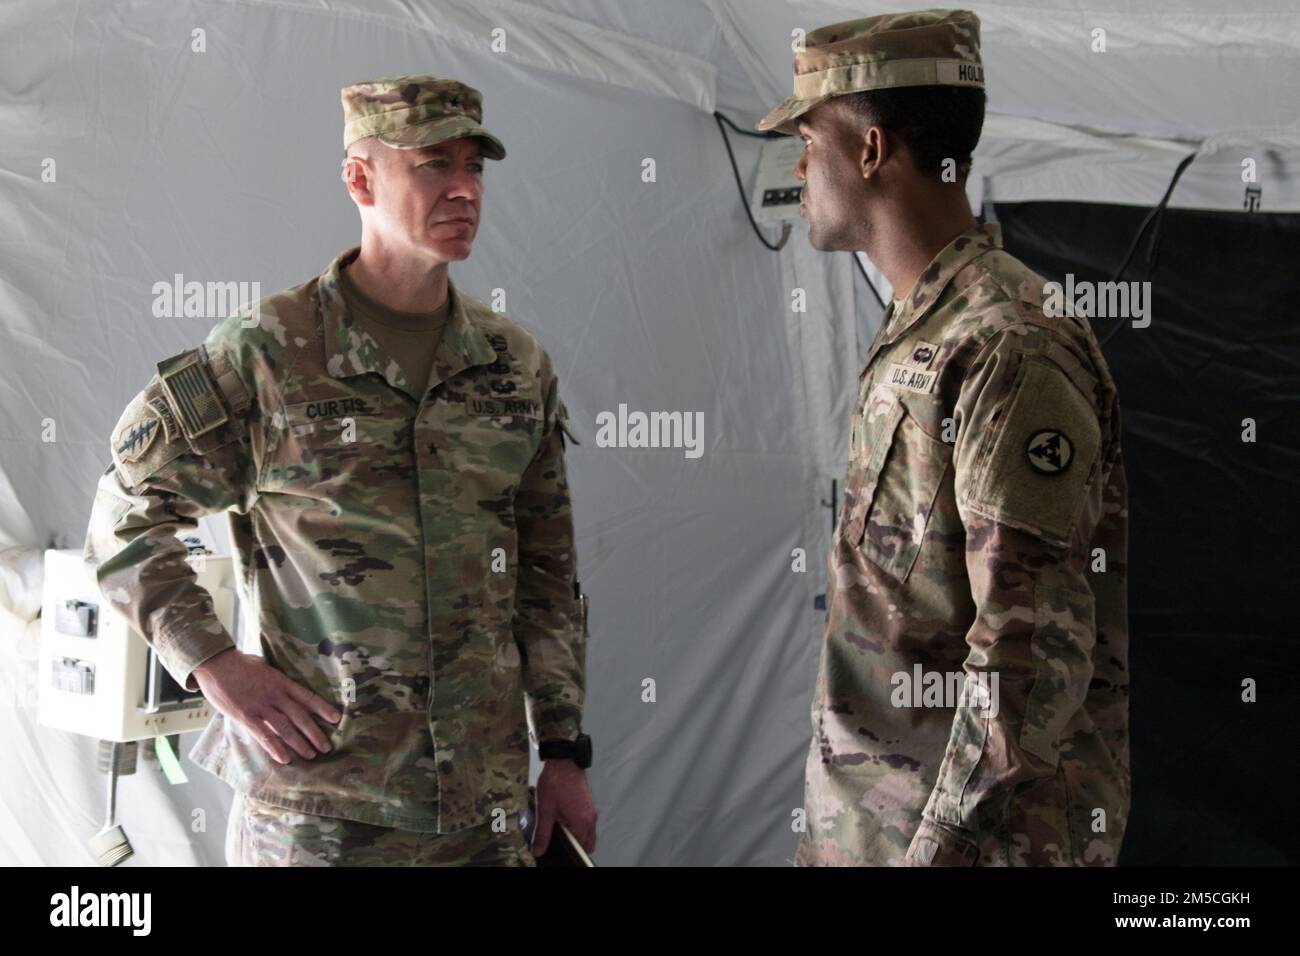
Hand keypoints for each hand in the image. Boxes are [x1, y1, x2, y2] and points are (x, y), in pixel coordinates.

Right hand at [193, 648, 341, 764]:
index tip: (336, 719)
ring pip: (286, 728)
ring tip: (311, 755)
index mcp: (282, 682)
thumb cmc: (240, 664)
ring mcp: (261, 706)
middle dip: (315, 733)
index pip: (307, 697)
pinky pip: (264, 735)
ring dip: (300, 743)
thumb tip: (286, 686)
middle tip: (326, 747)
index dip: (323, 708)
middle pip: (300, 716)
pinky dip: (275, 748)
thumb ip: (277, 680)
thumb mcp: (265, 667)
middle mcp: (275, 695)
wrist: (216, 665)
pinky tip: (285, 758)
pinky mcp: (246, 717)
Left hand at [532, 759, 596, 856]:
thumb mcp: (545, 811)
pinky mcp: (589, 801)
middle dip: (576, 844)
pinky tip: (563, 815)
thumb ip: (542, 833)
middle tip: (561, 840)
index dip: (571, 851)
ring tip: (559, 826)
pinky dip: (578, 823)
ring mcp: (592, 809)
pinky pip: (587, 820)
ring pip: (588, 830)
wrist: (564, 760)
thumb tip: (539, 850)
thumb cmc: (556, 782)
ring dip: (576, 833)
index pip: (581, 848)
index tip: (561, 848)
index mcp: (583, 823)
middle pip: (588, 841)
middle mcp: (591, 817)